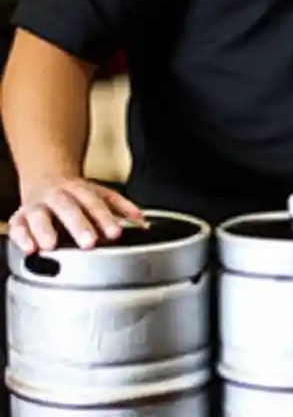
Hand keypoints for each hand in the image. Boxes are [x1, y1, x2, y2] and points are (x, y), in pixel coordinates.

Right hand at [9, 174, 143, 253]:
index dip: (105, 219)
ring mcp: (37, 206)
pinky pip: (18, 226)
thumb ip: (121, 206)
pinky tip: (30, 249)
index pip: (95, 204)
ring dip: (45, 230)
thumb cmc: (77, 193)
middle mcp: (58, 196)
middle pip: (68, 208)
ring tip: (51, 245)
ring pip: (40, 216)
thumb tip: (141, 220)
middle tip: (88, 242)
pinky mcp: (20, 217)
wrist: (46, 177)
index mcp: (81, 190)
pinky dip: (21, 237)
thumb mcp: (100, 194)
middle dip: (78, 225)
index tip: (115, 233)